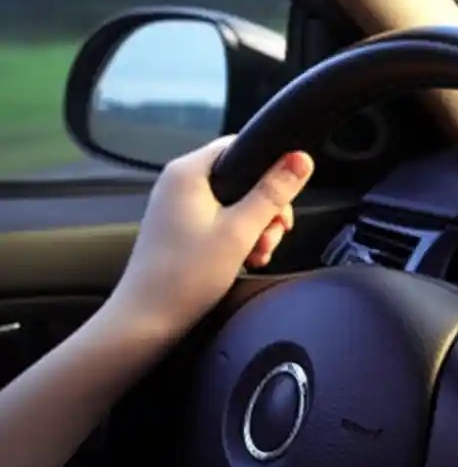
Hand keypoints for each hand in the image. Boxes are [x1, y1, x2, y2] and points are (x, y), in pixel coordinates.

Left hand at [110, 137, 313, 333]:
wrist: (147, 320)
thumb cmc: (185, 276)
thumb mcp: (241, 230)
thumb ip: (273, 192)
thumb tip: (300, 159)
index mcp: (188, 172)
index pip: (241, 146)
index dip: (271, 168)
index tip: (286, 197)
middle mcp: (179, 183)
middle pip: (242, 177)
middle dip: (266, 207)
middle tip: (273, 233)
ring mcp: (177, 207)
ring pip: (235, 202)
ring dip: (256, 226)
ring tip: (258, 252)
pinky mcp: (180, 228)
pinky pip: (221, 220)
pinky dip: (238, 236)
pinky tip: (246, 258)